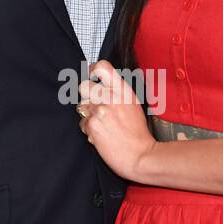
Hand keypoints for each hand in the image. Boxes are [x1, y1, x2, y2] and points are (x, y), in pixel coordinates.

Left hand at [76, 61, 156, 181]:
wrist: (141, 156)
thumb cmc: (139, 134)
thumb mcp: (133, 105)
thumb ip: (118, 94)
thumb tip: (102, 87)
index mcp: (122, 90)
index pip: (102, 67)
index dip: (92, 70)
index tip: (92, 76)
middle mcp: (110, 97)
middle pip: (83, 86)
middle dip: (86, 97)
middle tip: (95, 107)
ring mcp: (99, 110)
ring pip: (81, 108)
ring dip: (88, 117)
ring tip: (103, 126)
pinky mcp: (91, 125)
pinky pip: (82, 124)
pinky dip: (89, 131)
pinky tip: (102, 136)